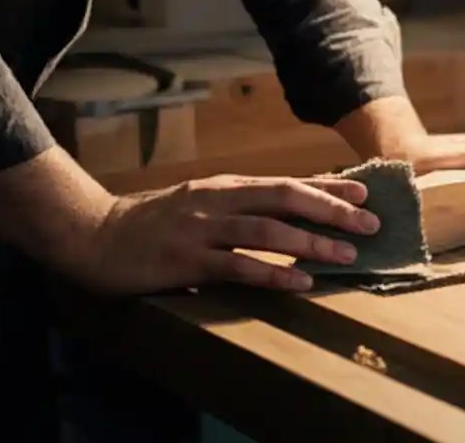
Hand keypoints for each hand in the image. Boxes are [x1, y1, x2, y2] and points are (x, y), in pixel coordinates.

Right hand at [86, 175, 379, 293]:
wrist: (94, 235)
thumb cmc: (157, 223)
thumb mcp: (204, 203)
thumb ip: (244, 207)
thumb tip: (294, 214)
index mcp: (226, 186)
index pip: (287, 182)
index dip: (328, 187)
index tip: (366, 194)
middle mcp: (219, 201)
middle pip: (285, 198)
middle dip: (331, 210)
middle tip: (369, 224)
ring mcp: (202, 229)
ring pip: (266, 231)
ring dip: (310, 242)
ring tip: (346, 255)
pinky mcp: (185, 259)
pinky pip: (237, 266)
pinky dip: (272, 273)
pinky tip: (300, 282)